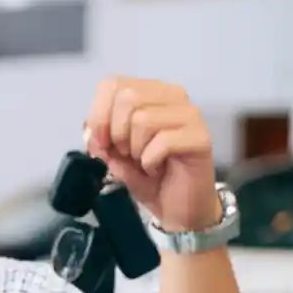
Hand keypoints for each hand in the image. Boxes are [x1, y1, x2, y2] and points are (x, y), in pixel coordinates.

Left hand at [84, 76, 220, 231]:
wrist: (178, 208)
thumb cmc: (147, 176)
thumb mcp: (113, 156)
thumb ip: (100, 140)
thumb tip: (91, 132)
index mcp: (148, 93)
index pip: (112, 84)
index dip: (99, 115)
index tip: (101, 142)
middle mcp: (172, 95)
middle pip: (128, 97)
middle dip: (117, 132)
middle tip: (127, 153)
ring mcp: (189, 114)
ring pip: (143, 119)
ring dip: (135, 149)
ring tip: (144, 161)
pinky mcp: (200, 137)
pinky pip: (162, 141)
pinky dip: (150, 160)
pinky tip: (157, 168)